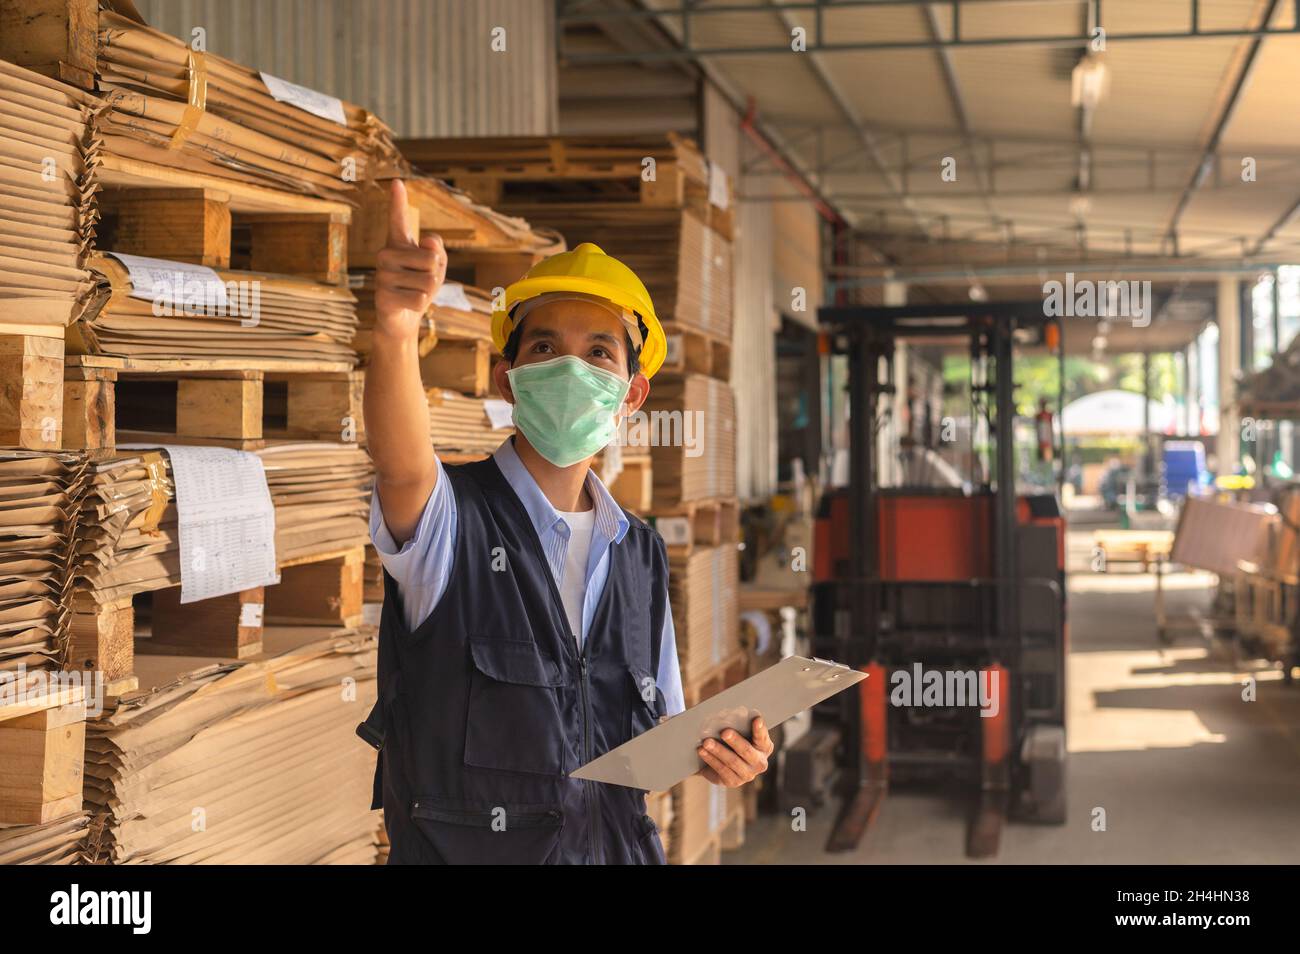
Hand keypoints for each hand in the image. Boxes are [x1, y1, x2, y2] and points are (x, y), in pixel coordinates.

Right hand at [374, 179, 445, 338]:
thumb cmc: (420, 288)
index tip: (397, 182)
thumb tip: (429, 241)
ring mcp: (382, 275)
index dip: (398, 201)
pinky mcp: (383, 296)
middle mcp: (385, 254)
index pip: (398, 218)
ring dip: (428, 293)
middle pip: (431, 259)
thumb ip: (438, 251)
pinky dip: (421, 306)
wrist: (403, 319)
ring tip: (412, 294)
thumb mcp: (436, 268)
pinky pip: (420, 299)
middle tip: (419, 284)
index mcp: (398, 243)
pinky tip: (407, 306)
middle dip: (435, 276)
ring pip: (428, 281)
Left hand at [697, 717, 772, 787]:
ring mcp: (748, 774)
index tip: (756, 719)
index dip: (760, 729)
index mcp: (765, 747)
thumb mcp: (741, 732)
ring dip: (718, 751)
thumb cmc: (734, 740)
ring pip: (732, 761)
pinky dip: (711, 759)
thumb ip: (741, 725)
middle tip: (724, 732)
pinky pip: (722, 770)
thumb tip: (728, 714)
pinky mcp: (734, 782)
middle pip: (746, 751)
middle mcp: (760, 763)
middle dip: (735, 741)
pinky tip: (702, 751)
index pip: (763, 737)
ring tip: (706, 742)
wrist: (724, 760)